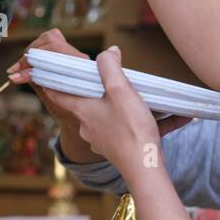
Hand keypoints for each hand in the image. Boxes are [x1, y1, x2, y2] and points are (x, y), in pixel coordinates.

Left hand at [7, 32, 189, 164]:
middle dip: (97, 93)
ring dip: (125, 108)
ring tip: (145, 99)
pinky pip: (128, 131)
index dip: (53, 83)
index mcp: (83, 111)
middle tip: (111, 80)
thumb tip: (107, 52)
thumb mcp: (121, 90)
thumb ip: (111, 68)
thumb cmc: (130, 128)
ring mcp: (102, 140)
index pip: (60, 94)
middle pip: (87, 105)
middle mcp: (88, 127)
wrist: (144, 167)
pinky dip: (144, 122)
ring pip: (110, 118)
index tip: (47, 76)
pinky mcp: (117, 150)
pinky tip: (173, 117)